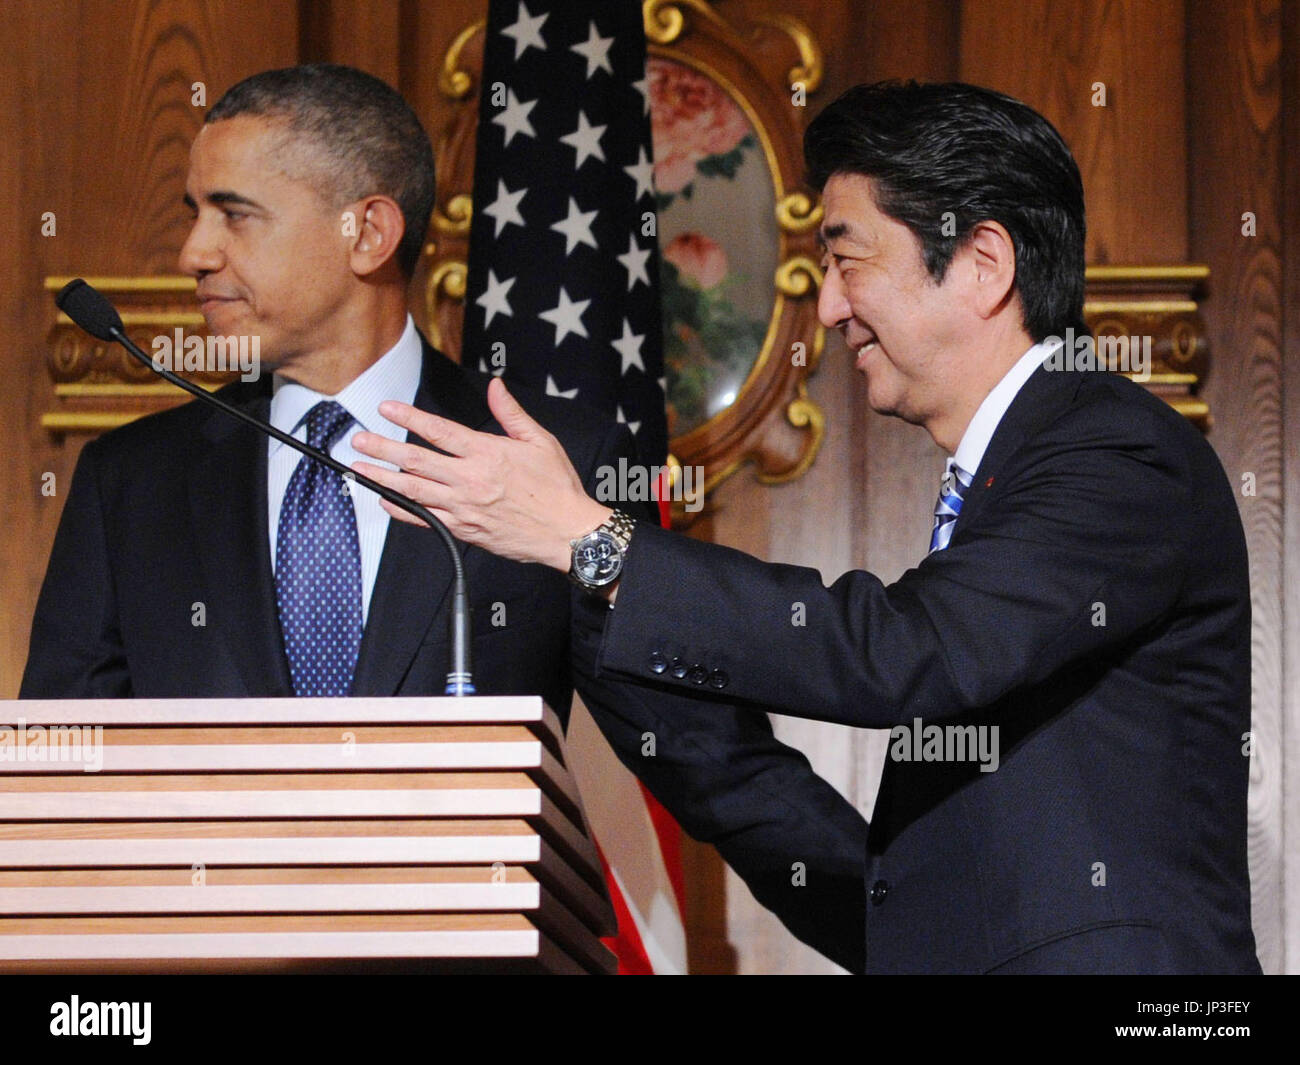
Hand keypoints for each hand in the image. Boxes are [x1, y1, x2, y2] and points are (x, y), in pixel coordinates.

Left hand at [350, 376, 611, 569]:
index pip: (439, 431)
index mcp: (487, 453)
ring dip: (382, 477)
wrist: (567, 531)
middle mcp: (470, 479)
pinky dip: (401, 510)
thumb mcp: (540, 441)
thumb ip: (511, 414)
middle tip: (359, 439)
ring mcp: (463, 507)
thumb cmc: (557, 487)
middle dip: (383, 448)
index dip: (409, 417)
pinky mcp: (463, 530)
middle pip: (416, 460)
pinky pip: (424, 518)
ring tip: (359, 468)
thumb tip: (496, 387)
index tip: (387, 408)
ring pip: (413, 490)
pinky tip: (385, 500)